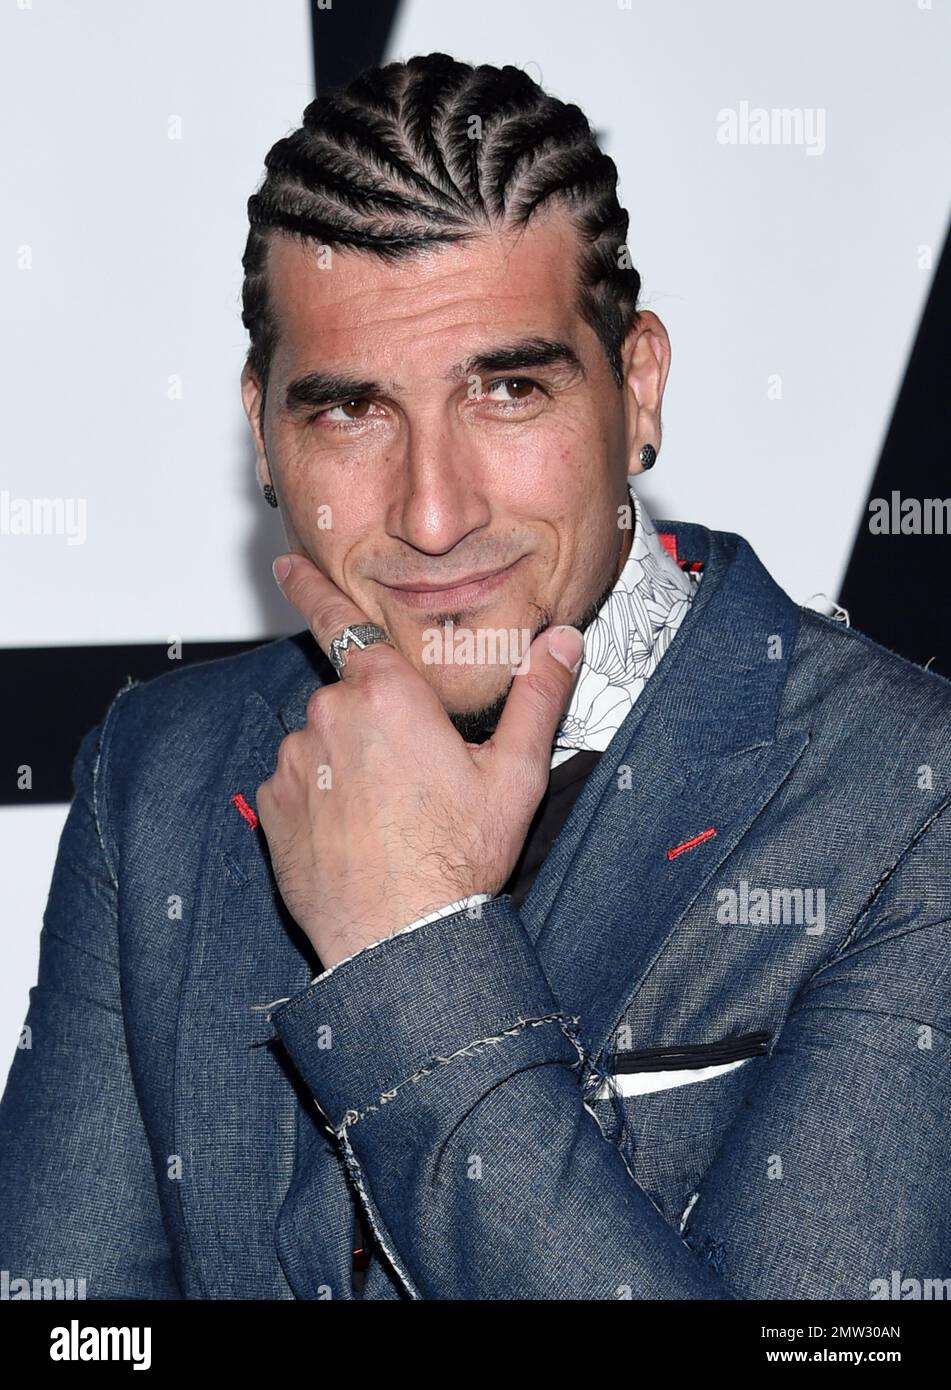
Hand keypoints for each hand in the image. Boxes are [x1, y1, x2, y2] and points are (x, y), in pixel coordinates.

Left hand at [256, 551, 583, 969]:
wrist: (400, 939)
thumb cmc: (458, 859)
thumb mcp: (514, 775)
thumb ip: (536, 697)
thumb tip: (561, 641)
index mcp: (389, 694)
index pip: (343, 620)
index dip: (314, 585)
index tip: (287, 560)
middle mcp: (330, 714)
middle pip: (349, 697)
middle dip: (376, 723)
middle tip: (415, 780)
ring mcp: (296, 762)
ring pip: (323, 742)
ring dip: (348, 762)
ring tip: (389, 817)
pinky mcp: (273, 806)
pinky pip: (299, 784)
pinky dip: (321, 798)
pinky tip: (356, 834)